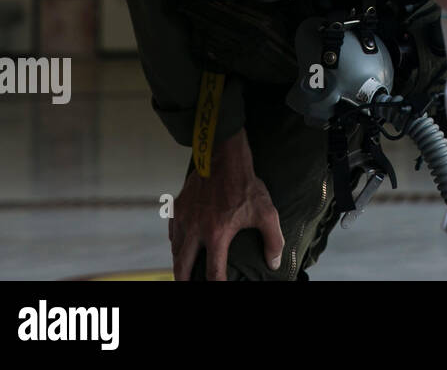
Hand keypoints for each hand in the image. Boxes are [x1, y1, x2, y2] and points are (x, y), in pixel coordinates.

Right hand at [169, 127, 283, 279]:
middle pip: (183, 267)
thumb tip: (274, 263)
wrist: (224, 157)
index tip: (218, 288)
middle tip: (188, 285)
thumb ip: (273, 240)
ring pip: (175, 250)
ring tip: (184, 271)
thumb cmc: (246, 185)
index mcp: (217, 235)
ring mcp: (184, 218)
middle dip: (185, 280)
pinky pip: (172, 232)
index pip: (213, 272)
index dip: (216, 285)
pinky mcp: (178, 207)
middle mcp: (195, 230)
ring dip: (179, 263)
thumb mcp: (266, 212)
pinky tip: (180, 246)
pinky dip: (175, 243)